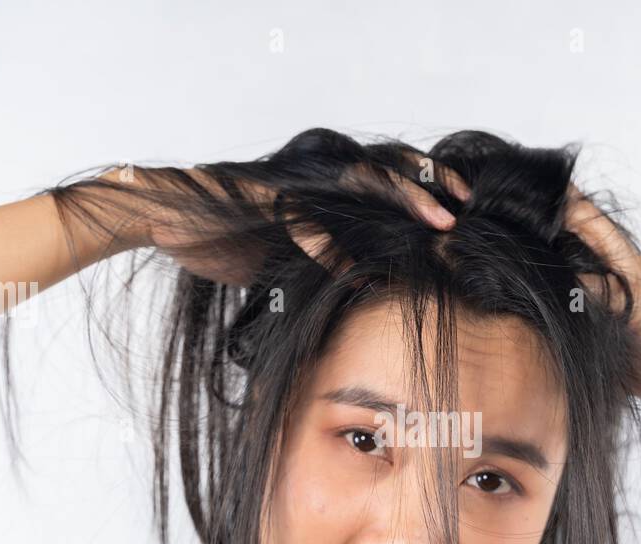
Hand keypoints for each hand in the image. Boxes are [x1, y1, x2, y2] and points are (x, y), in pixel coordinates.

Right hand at [102, 154, 470, 284]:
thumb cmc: (231, 231)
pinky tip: (352, 269)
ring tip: (439, 222)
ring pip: (359, 178)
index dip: (430, 184)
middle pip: (389, 165)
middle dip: (434, 185)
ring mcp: (290, 179)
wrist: (169, 217)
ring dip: (403, 200)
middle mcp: (314, 169)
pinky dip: (327, 245)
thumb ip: (330, 252)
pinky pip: (301, 218)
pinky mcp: (260, 198)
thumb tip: (369, 282)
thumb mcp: (290, 247)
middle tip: (471, 209)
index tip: (468, 207)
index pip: (391, 172)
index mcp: (325, 177)